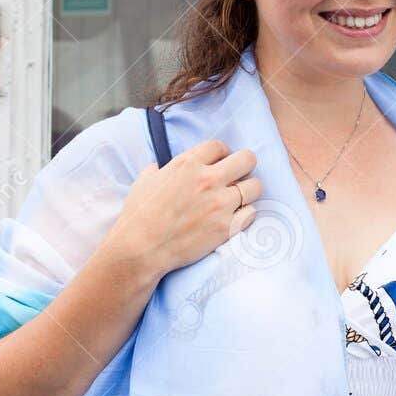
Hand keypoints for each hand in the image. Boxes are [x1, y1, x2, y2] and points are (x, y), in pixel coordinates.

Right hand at [101, 139, 262, 285]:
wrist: (141, 249)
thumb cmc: (139, 215)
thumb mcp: (145, 181)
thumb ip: (159, 170)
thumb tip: (161, 168)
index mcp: (188, 164)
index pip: (220, 146)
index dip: (222, 153)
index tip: (221, 162)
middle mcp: (208, 180)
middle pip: (247, 159)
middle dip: (245, 166)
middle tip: (238, 176)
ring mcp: (220, 204)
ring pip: (256, 187)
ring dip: (248, 191)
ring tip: (238, 199)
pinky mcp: (227, 227)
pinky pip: (252, 213)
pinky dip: (245, 215)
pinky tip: (235, 218)